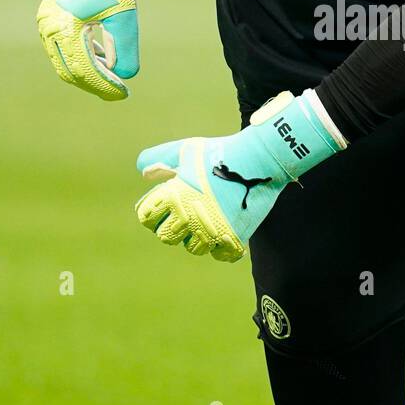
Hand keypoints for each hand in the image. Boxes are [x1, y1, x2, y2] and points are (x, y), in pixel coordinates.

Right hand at [37, 0, 138, 100]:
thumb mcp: (124, 15)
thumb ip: (125, 49)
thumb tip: (123, 77)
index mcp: (65, 28)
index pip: (85, 71)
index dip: (104, 86)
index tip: (123, 94)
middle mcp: (49, 27)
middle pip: (71, 71)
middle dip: (94, 83)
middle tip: (118, 90)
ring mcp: (45, 22)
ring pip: (64, 60)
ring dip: (87, 70)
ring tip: (112, 74)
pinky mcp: (48, 17)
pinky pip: (61, 46)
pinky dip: (80, 55)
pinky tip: (101, 55)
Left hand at [135, 90, 344, 261]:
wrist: (259, 159)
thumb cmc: (220, 151)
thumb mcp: (187, 149)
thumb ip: (160, 158)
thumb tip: (145, 173)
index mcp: (173, 196)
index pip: (146, 217)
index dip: (152, 212)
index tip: (163, 207)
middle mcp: (188, 217)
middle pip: (166, 237)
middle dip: (172, 226)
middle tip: (185, 214)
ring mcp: (211, 230)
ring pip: (193, 248)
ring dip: (197, 237)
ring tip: (207, 221)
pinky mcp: (233, 238)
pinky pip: (221, 255)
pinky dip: (221, 248)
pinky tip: (224, 234)